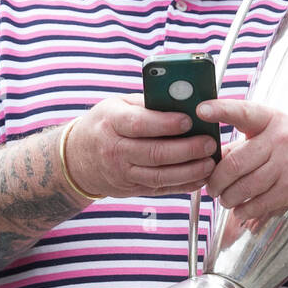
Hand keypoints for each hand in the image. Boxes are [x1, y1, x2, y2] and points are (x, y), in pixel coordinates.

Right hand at [64, 94, 217, 197]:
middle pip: (154, 153)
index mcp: (111, 122)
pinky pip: (160, 189)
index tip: (189, 120)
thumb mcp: (117, 104)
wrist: (77, 158)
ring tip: (210, 162)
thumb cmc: (104, 124)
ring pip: (159, 175)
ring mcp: (122, 173)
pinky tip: (200, 177)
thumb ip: (146, 102)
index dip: (165, 124)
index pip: (139, 124)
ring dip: (189, 171)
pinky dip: (183, 185)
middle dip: (186, 149)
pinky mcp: (130, 188)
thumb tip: (182, 99)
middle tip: (209, 143)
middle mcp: (115, 150)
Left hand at [197, 99, 287, 221]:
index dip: (221, 110)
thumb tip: (211, 158)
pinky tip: (239, 209)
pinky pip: (257, 204)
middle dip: (216, 180)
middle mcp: (280, 140)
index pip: (244, 112)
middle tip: (211, 187)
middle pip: (235, 163)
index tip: (201, 110)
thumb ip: (245, 142)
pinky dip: (243, 210)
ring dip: (227, 198)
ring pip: (243, 187)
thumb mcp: (275, 133)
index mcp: (272, 120)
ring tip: (224, 199)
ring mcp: (287, 166)